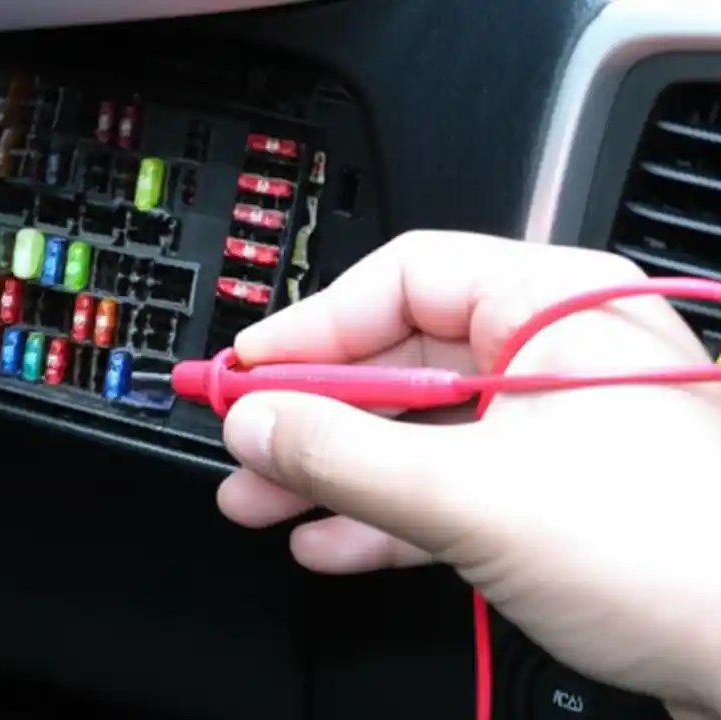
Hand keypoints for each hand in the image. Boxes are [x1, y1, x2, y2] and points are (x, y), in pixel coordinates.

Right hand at [216, 232, 720, 716]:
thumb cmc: (683, 555)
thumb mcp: (475, 495)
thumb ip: (347, 454)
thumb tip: (258, 421)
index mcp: (555, 306)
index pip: (401, 278)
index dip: (312, 326)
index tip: (248, 371)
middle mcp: (556, 355)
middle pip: (401, 359)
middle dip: (312, 413)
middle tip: (245, 444)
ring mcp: (559, 429)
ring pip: (418, 431)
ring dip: (335, 471)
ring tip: (261, 503)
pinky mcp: (559, 497)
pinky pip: (450, 487)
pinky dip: (386, 515)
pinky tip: (331, 542)